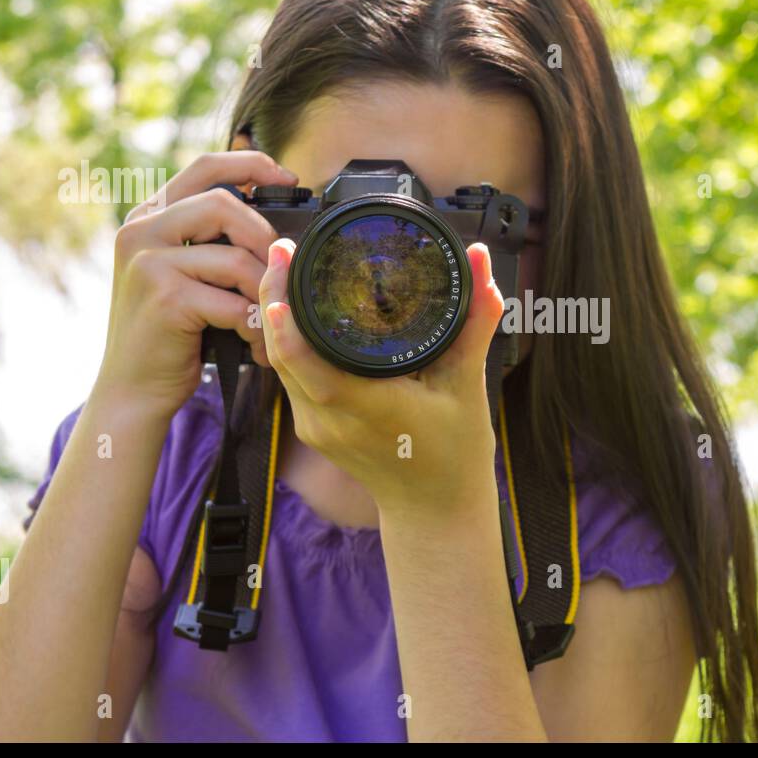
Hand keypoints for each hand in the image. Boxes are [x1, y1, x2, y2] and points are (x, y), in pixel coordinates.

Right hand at [94, 151, 298, 419]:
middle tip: (281, 275)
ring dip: (265, 295)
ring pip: (237, 259)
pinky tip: (256, 347)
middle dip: (266, 240)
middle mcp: (140, 230)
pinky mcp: (165, 297)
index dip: (253, 165)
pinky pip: (235, 302)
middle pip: (226, 205)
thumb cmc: (171, 334)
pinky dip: (256, 327)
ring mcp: (148, 262)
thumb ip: (214, 242)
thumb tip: (279, 227)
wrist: (133, 389)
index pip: (206, 167)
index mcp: (147, 216)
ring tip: (270, 323)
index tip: (289, 179)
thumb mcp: (184, 275)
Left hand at [259, 237, 505, 522]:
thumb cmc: (455, 453)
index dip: (288, 323)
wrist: (436, 509)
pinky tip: (292, 310)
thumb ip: (474, 320)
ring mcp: (317, 427)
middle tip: (282, 249)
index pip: (310, 365)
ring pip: (280, 364)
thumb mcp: (469, 384)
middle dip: (275, 298)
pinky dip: (286, 341)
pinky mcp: (314, 427)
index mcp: (369, 409)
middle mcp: (332, 420)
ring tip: (283, 268)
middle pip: (284, 355)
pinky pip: (289, 376)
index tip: (284, 273)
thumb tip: (483, 261)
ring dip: (275, 316)